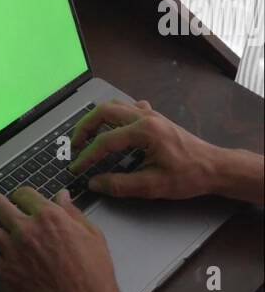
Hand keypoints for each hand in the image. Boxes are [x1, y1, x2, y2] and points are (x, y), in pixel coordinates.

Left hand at [0, 188, 134, 291]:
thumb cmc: (93, 273)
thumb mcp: (92, 235)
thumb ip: (72, 213)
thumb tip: (62, 196)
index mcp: (49, 217)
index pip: (23, 194)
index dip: (21, 195)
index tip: (19, 199)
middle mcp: (27, 230)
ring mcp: (12, 251)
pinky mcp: (4, 271)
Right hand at [69, 100, 218, 199]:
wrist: (216, 167)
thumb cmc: (188, 176)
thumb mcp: (153, 186)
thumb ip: (120, 184)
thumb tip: (94, 183)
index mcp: (144, 132)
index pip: (105, 141)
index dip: (87, 156)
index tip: (76, 169)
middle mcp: (145, 117)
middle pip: (104, 111)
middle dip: (84, 127)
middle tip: (75, 145)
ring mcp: (151, 114)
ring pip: (115, 106)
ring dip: (97, 119)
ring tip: (88, 137)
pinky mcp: (155, 118)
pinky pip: (129, 108)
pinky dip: (116, 116)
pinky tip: (115, 129)